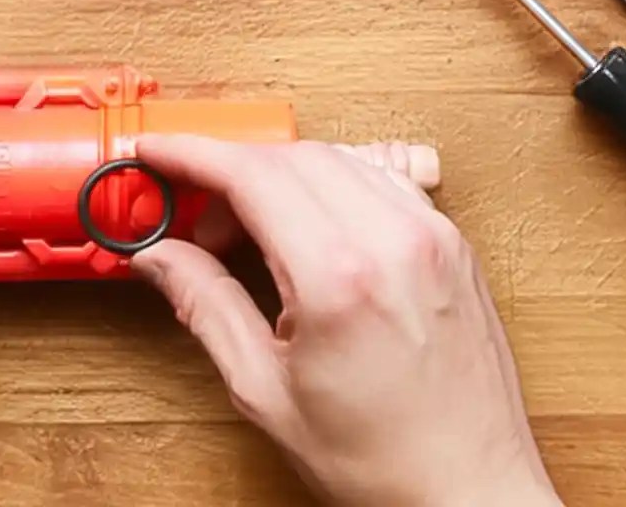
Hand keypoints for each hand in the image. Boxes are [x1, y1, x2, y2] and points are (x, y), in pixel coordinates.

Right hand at [132, 136, 560, 506]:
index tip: (158, 153)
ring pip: (339, 157)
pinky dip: (333, 185)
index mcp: (340, 277)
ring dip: (282, 176)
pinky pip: (382, 179)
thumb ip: (206, 305)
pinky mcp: (453, 246)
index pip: (252, 175)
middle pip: (292, 156)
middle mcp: (395, 241)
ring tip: (251, 233)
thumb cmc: (381, 461)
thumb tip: (160, 258)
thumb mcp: (264, 390)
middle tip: (196, 219)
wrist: (468, 493)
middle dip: (231, 171)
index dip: (192, 155)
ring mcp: (433, 237)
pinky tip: (309, 230)